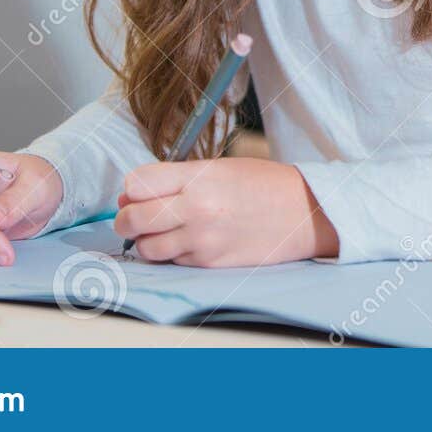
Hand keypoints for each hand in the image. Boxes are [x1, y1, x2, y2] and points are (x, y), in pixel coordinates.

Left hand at [114, 158, 338, 266]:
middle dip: (126, 219)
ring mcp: (202, 240)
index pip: (136, 184)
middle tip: (134, 218)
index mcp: (198, 177)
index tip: (139, 192)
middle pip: (132, 219)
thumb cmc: (263, 184)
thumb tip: (129, 198)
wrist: (305, 212)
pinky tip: (189, 242)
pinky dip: (172, 255)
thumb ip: (175, 180)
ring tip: (162, 232)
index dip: (132, 189)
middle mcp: (196, 209)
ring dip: (146, 241)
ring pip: (146, 248)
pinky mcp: (210, 263)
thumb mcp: (220, 167)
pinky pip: (173, 262)